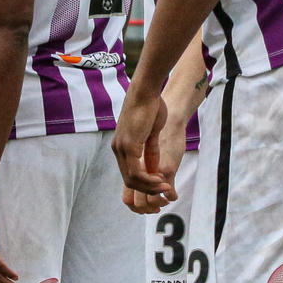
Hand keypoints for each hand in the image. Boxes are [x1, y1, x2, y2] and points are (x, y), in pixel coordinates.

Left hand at [112, 86, 173, 212]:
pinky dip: (148, 180)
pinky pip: (135, 172)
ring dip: (150, 187)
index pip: (129, 173)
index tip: (161, 186)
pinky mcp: (128, 146)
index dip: (145, 184)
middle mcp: (118, 149)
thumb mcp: (152, 134)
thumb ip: (150, 151)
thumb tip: (153, 167)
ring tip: (165, 187)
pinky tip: (160, 180)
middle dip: (148, 190)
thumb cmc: (151, 107)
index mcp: (122, 146)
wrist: (146, 91)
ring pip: (132, 179)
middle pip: (129, 181)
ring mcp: (121, 148)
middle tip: (165, 191)